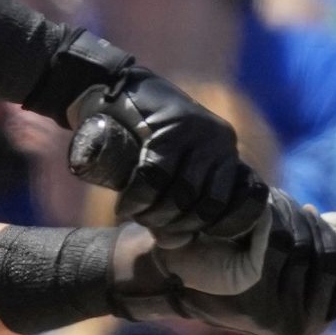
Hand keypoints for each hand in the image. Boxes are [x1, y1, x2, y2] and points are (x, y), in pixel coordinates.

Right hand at [70, 66, 269, 246]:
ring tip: (134, 214)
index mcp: (226, 154)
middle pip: (203, 205)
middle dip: (172, 224)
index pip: (226, 206)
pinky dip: (138, 199)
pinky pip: (156, 177)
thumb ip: (178, 201)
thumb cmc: (137, 139)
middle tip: (147, 224)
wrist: (108, 90)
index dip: (198, 228)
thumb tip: (178, 244)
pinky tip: (125, 206)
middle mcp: (221, 142)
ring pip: (181, 194)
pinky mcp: (171, 126)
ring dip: (153, 215)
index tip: (174, 234)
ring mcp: (199, 131)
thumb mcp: (169, 167)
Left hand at [112, 198, 335, 334]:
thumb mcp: (281, 246)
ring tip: (258, 219)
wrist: (165, 266)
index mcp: (311, 321)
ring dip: (284, 217)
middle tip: (275, 213)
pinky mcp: (256, 296)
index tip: (303, 221)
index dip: (333, 237)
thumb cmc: (221, 255)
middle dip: (306, 223)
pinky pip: (283, 241)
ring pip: (304, 243)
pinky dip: (268, 221)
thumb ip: (325, 237)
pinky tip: (249, 225)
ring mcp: (279, 316)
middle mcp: (300, 327)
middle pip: (331, 253)